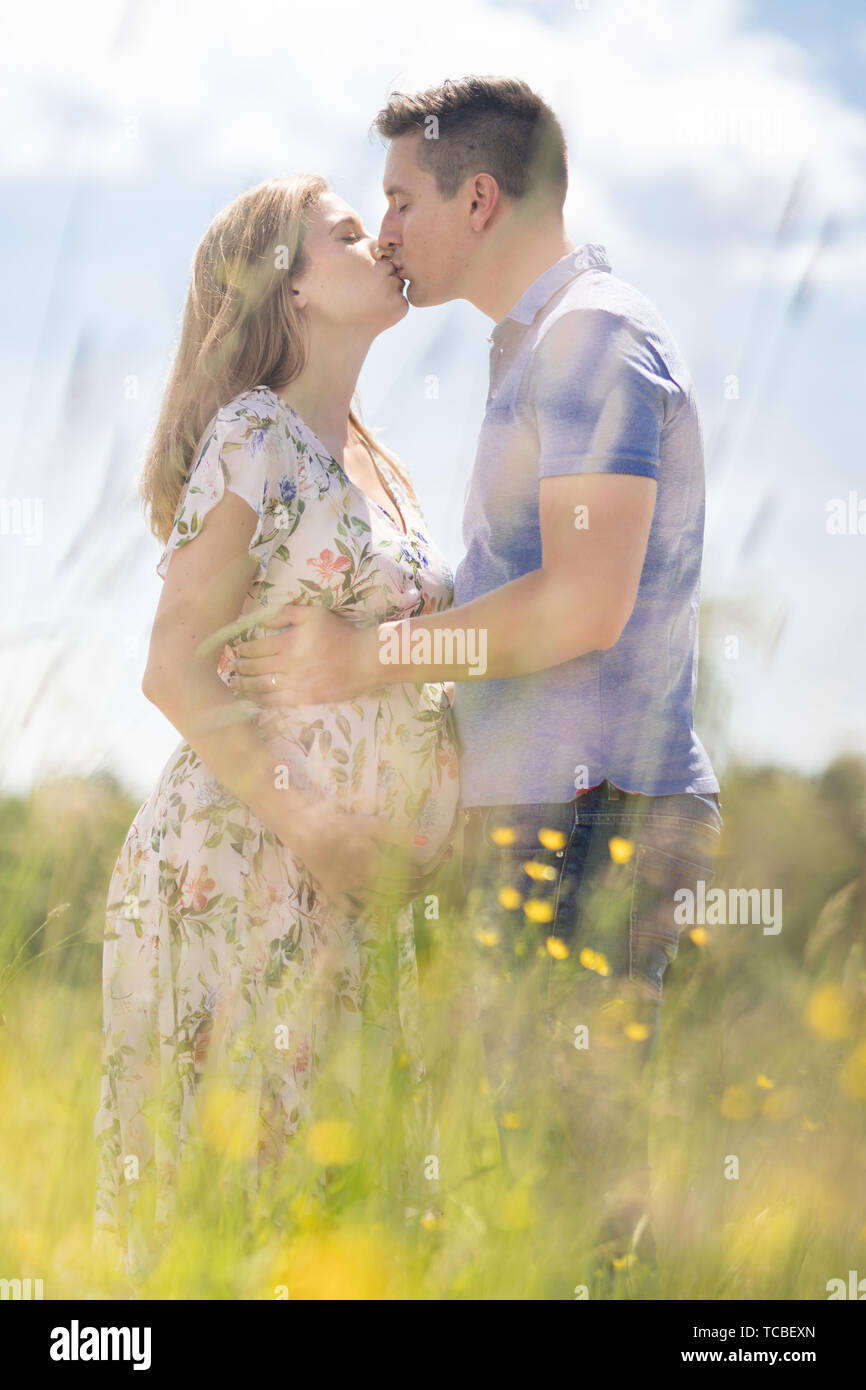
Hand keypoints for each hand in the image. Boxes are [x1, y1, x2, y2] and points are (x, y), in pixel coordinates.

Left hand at [234, 604, 381, 705]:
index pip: (256, 647)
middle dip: (240, 667)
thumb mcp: (314, 614)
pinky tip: (253, 699)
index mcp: (289, 641)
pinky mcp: (305, 698)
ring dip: (245, 685)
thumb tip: (262, 621)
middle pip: (255, 667)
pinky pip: (277, 702)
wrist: (365, 659)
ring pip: (262, 686)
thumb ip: (287, 614)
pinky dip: (261, 701)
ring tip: (236, 684)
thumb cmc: (341, 634)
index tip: (236, 651)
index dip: (243, 650)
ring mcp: (296, 683)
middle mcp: (289, 664)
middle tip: (233, 667)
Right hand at [286, 800, 451, 915]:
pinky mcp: (333, 891)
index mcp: (377, 865)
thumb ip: (399, 836)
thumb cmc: (341, 824)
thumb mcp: (372, 824)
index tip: (436, 867)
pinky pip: (349, 908)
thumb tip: (426, 842)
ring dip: (395, 902)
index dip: (426, 873)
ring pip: (377, 903)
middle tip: (428, 883)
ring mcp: (348, 890)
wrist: (305, 831)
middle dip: (416, 889)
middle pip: (397, 891)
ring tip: (407, 898)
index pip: (409, 875)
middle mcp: (366, 882)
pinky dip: (362, 913)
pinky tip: (370, 912)